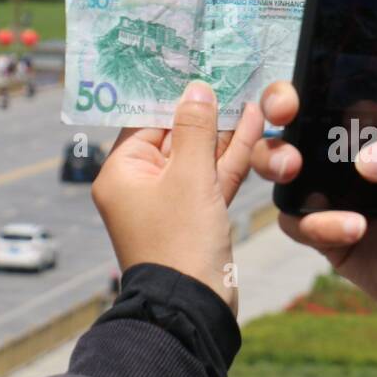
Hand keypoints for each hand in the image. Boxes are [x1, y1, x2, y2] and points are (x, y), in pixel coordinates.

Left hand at [91, 81, 262, 314]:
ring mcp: (171, 202)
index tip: (197, 67)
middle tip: (229, 75)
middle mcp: (141, 185)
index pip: (147, 120)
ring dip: (225, 132)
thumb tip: (196, 89)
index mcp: (122, 173)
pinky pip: (213, 179)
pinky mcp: (197, 217)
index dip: (175, 94)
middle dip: (206, 111)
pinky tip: (254, 129)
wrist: (193, 309)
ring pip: (200, 157)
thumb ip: (196, 129)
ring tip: (251, 97)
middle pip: (176, 136)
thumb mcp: (190, 177)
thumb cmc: (181, 243)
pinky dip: (232, 158)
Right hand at [251, 82, 376, 344]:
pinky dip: (319, 223)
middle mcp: (351, 155)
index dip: (311, 82)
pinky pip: (299, 223)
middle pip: (296, 119)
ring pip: (282, 168)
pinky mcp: (328, 237)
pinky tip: (356, 228)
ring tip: (293, 167)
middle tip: (286, 112)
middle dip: (277, 106)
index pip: (338, 89)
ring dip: (277, 160)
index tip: (301, 88)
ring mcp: (335, 195)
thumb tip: (363, 162)